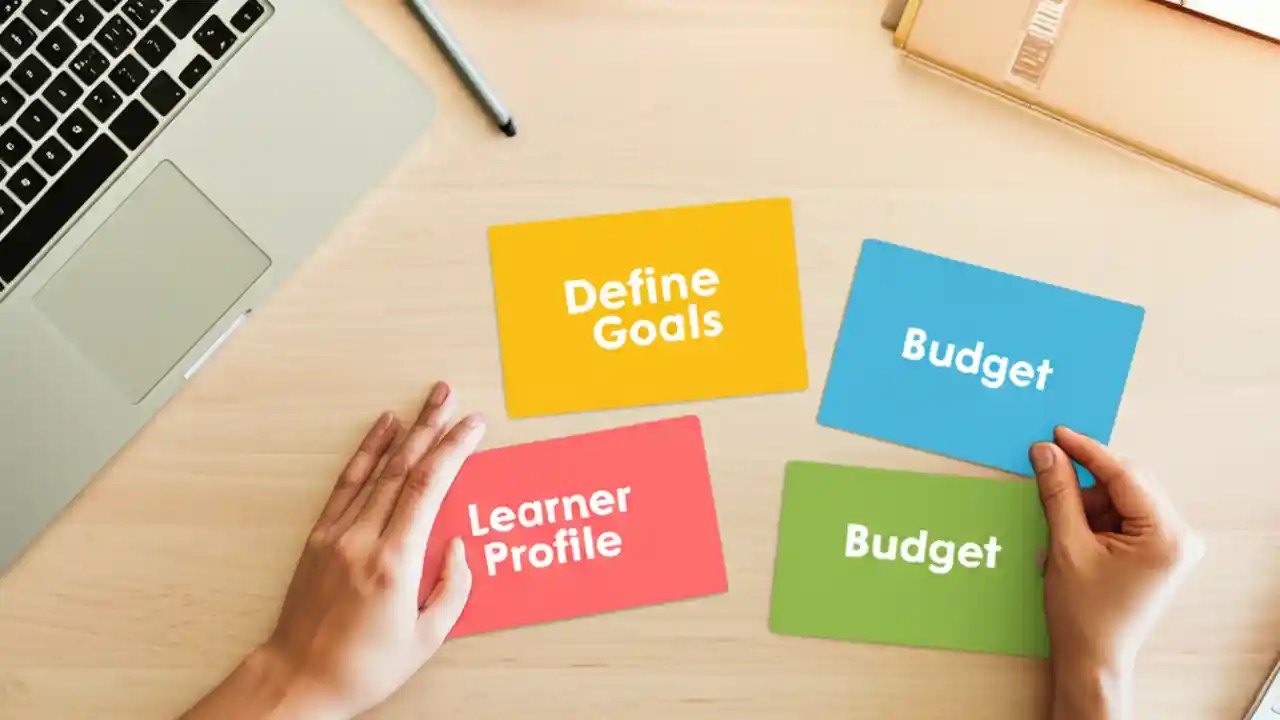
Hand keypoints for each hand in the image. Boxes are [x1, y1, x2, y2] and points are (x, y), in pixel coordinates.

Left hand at [182, 382, 485, 719]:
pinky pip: (347, 483)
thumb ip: (453, 588)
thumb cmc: (364, 667)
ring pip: (377, 469)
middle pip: (405, 468)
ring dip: (404, 431)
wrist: (299, 679)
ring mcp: (337, 535)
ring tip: (424, 403)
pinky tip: (382, 430)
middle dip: (432, 427)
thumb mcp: (427, 638)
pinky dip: (367, 452)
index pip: (429, 488)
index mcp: (394, 563)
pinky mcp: (320, 538)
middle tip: (449, 397)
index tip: (472, 427)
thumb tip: (457, 546)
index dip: (453, 450)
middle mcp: (363, 539)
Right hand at [1030, 427, 1203, 719]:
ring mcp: (1171, 545)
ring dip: (1088, 503)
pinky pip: (1125, 516)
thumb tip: (1046, 452)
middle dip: (1086, 482)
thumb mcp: (1066, 546)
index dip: (1087, 451)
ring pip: (1123, 498)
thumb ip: (1058, 493)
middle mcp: (1179, 537)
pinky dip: (1096, 517)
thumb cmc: (1084, 614)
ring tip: (1063, 530)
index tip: (1057, 433)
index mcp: (1166, 536)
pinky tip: (1075, 534)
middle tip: (1047, 472)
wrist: (1093, 659)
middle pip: (1127, 484)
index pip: (1125, 475)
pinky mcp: (1158, 552)